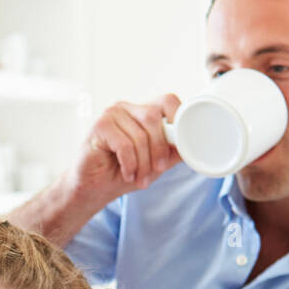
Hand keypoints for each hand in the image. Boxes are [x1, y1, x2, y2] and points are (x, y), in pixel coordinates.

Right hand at [70, 94, 182, 208]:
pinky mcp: (100, 126)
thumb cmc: (124, 172)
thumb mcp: (156, 163)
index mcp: (143, 111)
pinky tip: (126, 172)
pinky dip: (129, 164)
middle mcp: (127, 108)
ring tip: (139, 178)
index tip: (181, 141)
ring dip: (143, 163)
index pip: (168, 101)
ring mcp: (112, 114)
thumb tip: (193, 144)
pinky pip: (125, 145)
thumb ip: (173, 151)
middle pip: (154, 118)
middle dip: (159, 149)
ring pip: (140, 135)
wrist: (95, 188)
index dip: (178, 118)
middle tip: (157, 170)